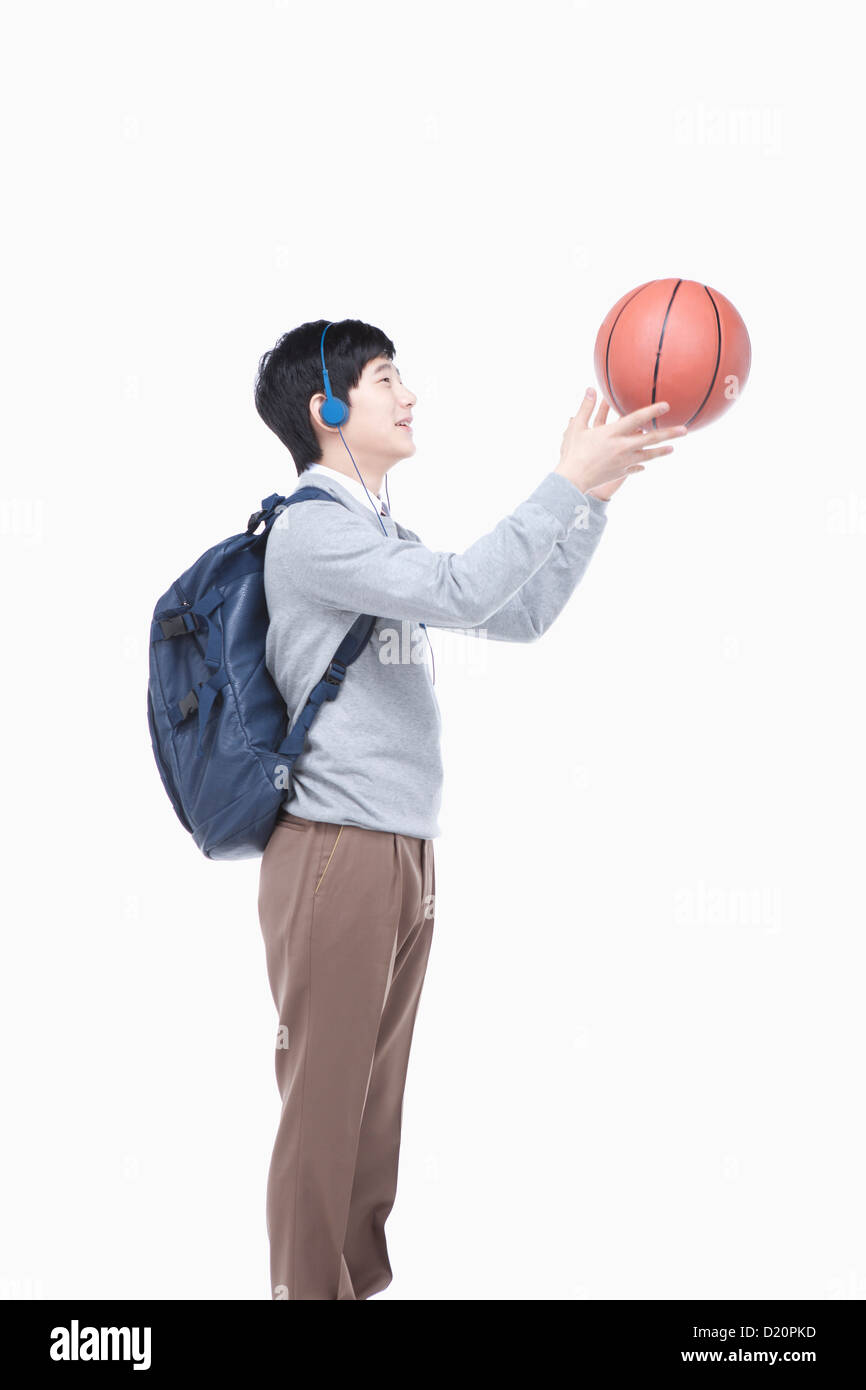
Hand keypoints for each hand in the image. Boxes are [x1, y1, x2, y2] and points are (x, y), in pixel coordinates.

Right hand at [556, 388, 686, 497]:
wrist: (572, 480)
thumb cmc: (572, 452)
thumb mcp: (576, 427)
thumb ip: (585, 408)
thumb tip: (590, 389)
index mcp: (613, 433)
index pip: (637, 419)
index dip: (652, 411)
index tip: (667, 405)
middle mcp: (622, 447)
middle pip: (651, 439)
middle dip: (669, 433)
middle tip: (684, 430)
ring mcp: (624, 462)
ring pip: (647, 455)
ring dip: (661, 451)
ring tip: (673, 448)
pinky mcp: (620, 473)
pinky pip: (635, 468)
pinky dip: (640, 466)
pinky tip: (645, 466)